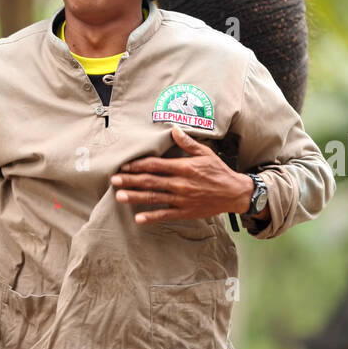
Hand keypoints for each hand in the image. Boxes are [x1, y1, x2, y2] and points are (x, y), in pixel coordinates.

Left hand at [110, 126, 254, 222]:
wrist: (234, 193)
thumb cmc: (218, 171)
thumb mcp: (205, 153)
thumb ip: (187, 143)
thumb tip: (174, 129)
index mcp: (183, 167)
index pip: (156, 165)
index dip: (138, 165)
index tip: (124, 164)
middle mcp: (180, 183)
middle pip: (150, 181)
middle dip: (130, 180)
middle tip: (113, 179)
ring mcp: (181, 199)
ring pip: (154, 197)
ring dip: (135, 197)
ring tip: (119, 196)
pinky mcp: (185, 212)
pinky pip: (165, 214)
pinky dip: (152, 217)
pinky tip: (138, 218)